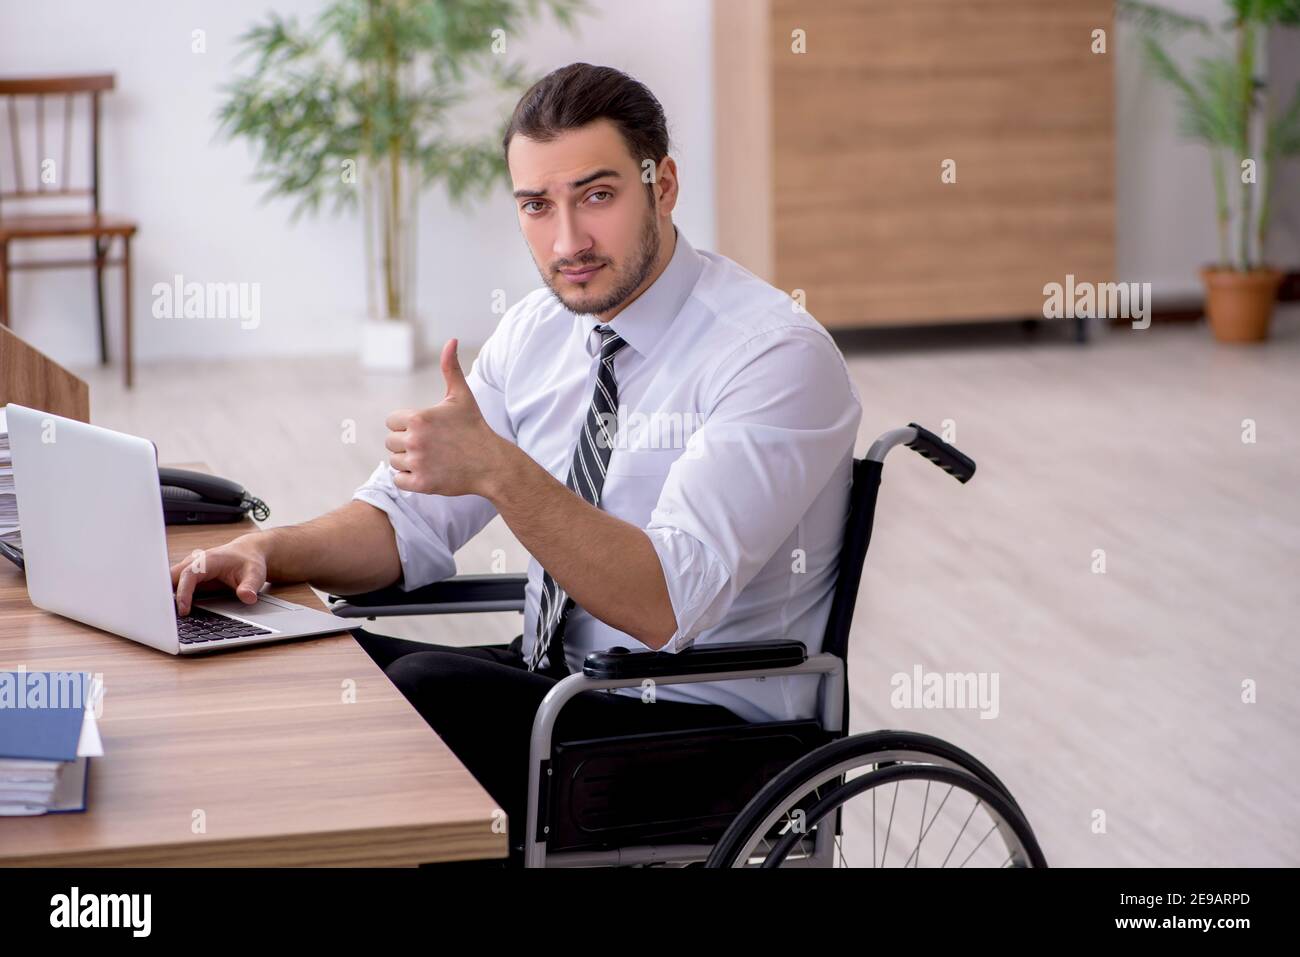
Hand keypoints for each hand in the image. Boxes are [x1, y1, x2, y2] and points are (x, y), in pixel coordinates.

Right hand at [171, 534, 268, 614]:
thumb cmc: (250, 562)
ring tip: (162, 617)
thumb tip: (247, 597)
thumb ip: (250, 586)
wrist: (247, 554)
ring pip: (169, 582)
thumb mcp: (255, 574)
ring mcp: (189, 569)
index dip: (183, 592)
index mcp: (208, 560)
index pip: (188, 575)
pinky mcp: (189, 578)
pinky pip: (174, 587)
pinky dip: (170, 598)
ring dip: (165, 597)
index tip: (183, 610)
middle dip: (163, 594)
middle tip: (162, 616)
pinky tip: (169, 614)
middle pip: (171, 577)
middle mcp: (194, 562)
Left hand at [385, 339, 509, 496]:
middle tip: (431, 446)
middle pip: (391, 442)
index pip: (391, 422)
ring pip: (395, 461)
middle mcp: (415, 440)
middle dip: (407, 444)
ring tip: (432, 458)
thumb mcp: (462, 396)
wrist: (491, 463)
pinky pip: (399, 480)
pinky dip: (410, 478)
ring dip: (409, 461)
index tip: (426, 429)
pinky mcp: (421, 483)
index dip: (406, 425)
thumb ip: (450, 368)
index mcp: (418, 418)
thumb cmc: (474, 428)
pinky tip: (429, 471)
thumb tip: (451, 340)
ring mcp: (418, 463)